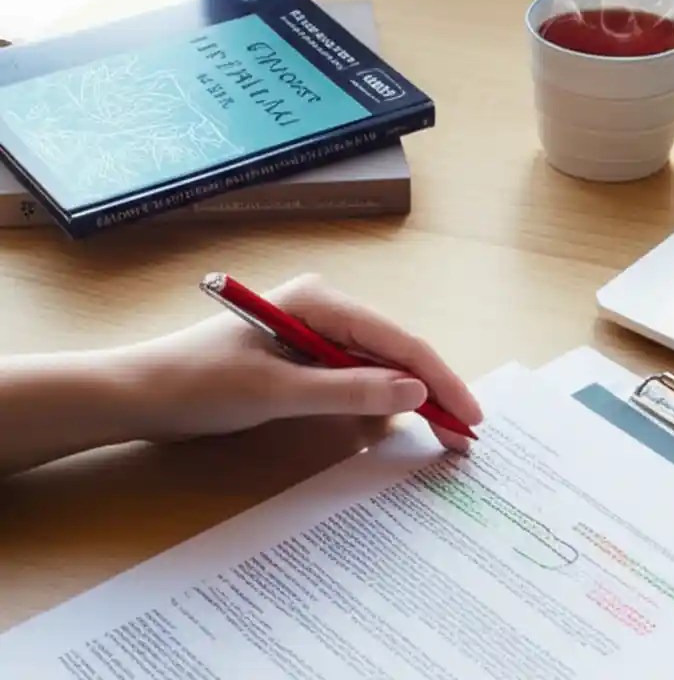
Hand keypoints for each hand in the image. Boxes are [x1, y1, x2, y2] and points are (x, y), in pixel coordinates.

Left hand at [127, 273, 482, 449]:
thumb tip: (416, 391)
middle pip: (396, 352)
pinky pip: (358, 379)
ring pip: (382, 367)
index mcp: (322, 301)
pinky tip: (402, 423)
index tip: (469, 417)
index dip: (439, 380)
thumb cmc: (199, 384)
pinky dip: (381, 403)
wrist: (140, 394)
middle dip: (433, 392)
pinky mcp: (307, 359)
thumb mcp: (276, 392)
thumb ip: (348, 390)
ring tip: (443, 433)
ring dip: (411, 399)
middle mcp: (326, 310)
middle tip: (464, 435)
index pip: (398, 340)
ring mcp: (317, 334)